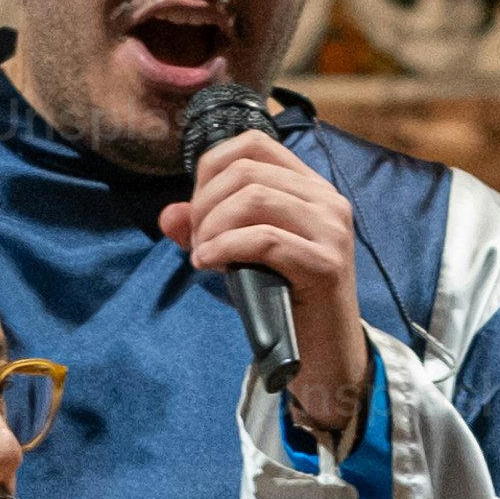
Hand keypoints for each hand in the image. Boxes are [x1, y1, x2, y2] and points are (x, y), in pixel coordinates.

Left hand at [157, 132, 371, 441]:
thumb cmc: (285, 300)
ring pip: (255, 198)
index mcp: (311, 188)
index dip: (212, 168)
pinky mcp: (325, 264)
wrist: (325, 354)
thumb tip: (169, 215)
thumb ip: (207, 229)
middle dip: (206, 203)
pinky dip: (226, 247)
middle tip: (196, 240)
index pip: (254, 144)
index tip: (198, 207)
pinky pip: (264, 239)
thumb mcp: (242, 256)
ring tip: (203, 253)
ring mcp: (330, 230)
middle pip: (247, 171)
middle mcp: (327, 200)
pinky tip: (209, 264)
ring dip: (213, 226)